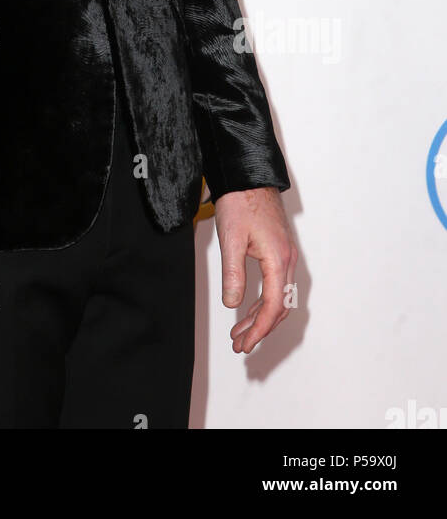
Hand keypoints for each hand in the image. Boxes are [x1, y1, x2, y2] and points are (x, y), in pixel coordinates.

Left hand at [213, 186, 296, 353]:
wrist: (249, 174)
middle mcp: (287, 259)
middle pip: (279, 306)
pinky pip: (276, 284)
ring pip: (278, 296)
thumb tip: (232, 304)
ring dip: (260, 316)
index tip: (245, 343)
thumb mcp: (231, 238)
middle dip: (259, 328)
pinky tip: (247, 306)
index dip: (259, 328)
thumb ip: (233, 273)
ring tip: (239, 331)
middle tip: (239, 344)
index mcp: (279, 259)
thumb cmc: (240, 200)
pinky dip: (263, 300)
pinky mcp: (279, 249)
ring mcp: (285, 254)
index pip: (273, 305)